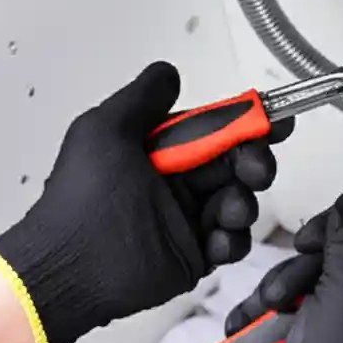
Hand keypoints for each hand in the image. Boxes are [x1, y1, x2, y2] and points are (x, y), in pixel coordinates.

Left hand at [0, 61, 291, 342]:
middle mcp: (174, 181)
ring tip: (228, 211)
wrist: (70, 268)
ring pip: (239, 202)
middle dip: (254, 162)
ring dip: (243, 202)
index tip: (273, 119)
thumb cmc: (79, 201)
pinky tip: (215, 240)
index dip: (246, 121)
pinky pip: (231, 243)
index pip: (213, 127)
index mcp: (157, 149)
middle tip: (255, 169)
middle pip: (236, 163)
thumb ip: (142, 99)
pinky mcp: (193, 255)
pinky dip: (232, 240)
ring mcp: (185, 220)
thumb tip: (167, 74)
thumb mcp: (104, 130)